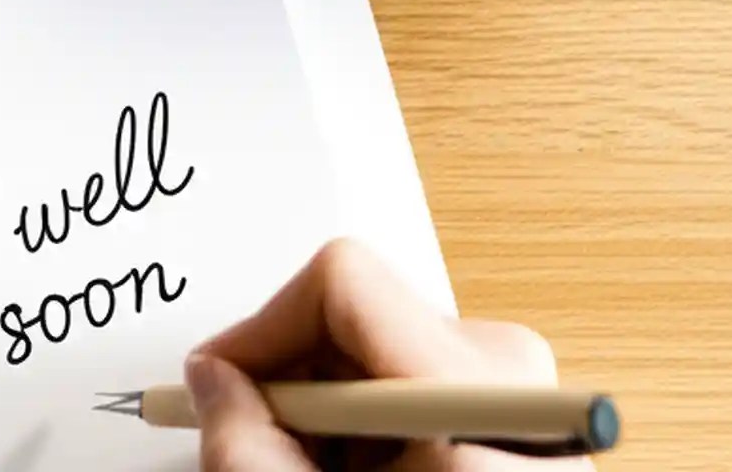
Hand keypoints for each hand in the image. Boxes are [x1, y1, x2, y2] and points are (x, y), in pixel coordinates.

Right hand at [186, 239, 593, 471]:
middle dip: (289, 381)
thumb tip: (214, 378)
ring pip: (374, 350)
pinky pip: (406, 381)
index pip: (344, 284)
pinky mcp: (511, 411)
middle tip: (260, 446)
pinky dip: (361, 427)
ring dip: (323, 412)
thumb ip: (244, 440)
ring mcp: (517, 392)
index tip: (221, 378)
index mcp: (472, 394)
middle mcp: (509, 376)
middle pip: (355, 316)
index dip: (262, 328)